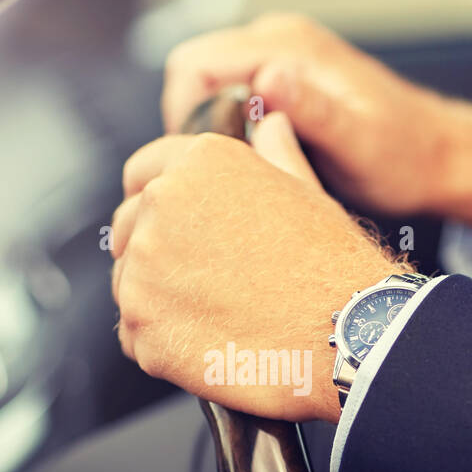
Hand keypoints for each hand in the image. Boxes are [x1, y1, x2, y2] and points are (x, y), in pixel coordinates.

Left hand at [110, 114, 401, 422]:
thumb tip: (269, 127)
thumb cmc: (332, 266)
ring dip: (157, 300)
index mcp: (198, 163)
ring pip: (128, 284)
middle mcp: (161, 205)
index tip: (166, 224)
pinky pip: (133, 334)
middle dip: (153, 253)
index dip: (152, 200)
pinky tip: (206, 344)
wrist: (344, 333)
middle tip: (202, 282)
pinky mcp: (142, 326)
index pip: (141, 173)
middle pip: (127, 230)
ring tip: (214, 317)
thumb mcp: (307, 192)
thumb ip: (274, 156)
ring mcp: (144, 269)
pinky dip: (159, 343)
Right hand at [162, 12, 471, 237]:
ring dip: (212, 131)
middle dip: (193, 127)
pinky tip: (258, 162)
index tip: (203, 164)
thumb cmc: (405, 157)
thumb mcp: (358, 143)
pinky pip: (230, 96)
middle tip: (222, 174)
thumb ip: (313, 111)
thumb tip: (269, 80)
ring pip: (207, 88)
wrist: (438, 156)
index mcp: (289, 48)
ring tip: (243, 170)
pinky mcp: (283, 79)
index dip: (184, 118)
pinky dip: (230, 130)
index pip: (193, 66)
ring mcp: (280, 58)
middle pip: (193, 75)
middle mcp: (280, 42)